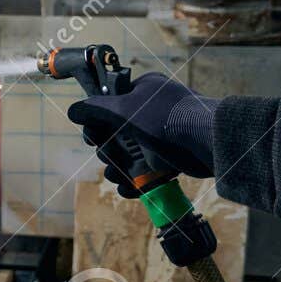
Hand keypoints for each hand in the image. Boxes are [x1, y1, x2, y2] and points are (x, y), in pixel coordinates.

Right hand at [66, 73, 216, 196]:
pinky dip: (135, 181)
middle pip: (117, 134)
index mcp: (142, 91)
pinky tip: (128, 190)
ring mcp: (161, 134)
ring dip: (118, 169)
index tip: (92, 138)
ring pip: (130, 155)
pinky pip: (146, 169)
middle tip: (108, 158)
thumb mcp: (124, 109)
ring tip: (117, 178)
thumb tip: (73, 110)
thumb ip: (95, 109)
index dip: (97, 124)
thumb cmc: (165, 118)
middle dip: (108, 151)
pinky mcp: (170, 156)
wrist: (207, 141)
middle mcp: (151, 110)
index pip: (109, 106)